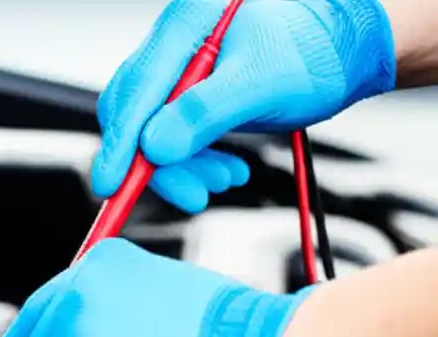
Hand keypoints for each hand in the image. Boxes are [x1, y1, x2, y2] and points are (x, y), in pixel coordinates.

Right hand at [94, 0, 396, 212]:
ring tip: (223, 180)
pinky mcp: (188, 91)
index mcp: (185, 24)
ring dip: (181, 166)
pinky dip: (193, 159)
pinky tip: (222, 169)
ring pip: (152, 129)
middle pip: (135, 112)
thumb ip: (205, 112)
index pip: (135, 91)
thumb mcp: (263, 82)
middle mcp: (173, 42)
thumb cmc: (313, 53)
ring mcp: (179, 67)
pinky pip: (172, 132)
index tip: (110, 185)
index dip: (120, 143)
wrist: (343, 50)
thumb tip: (155, 149)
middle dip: (157, 162)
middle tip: (191, 195)